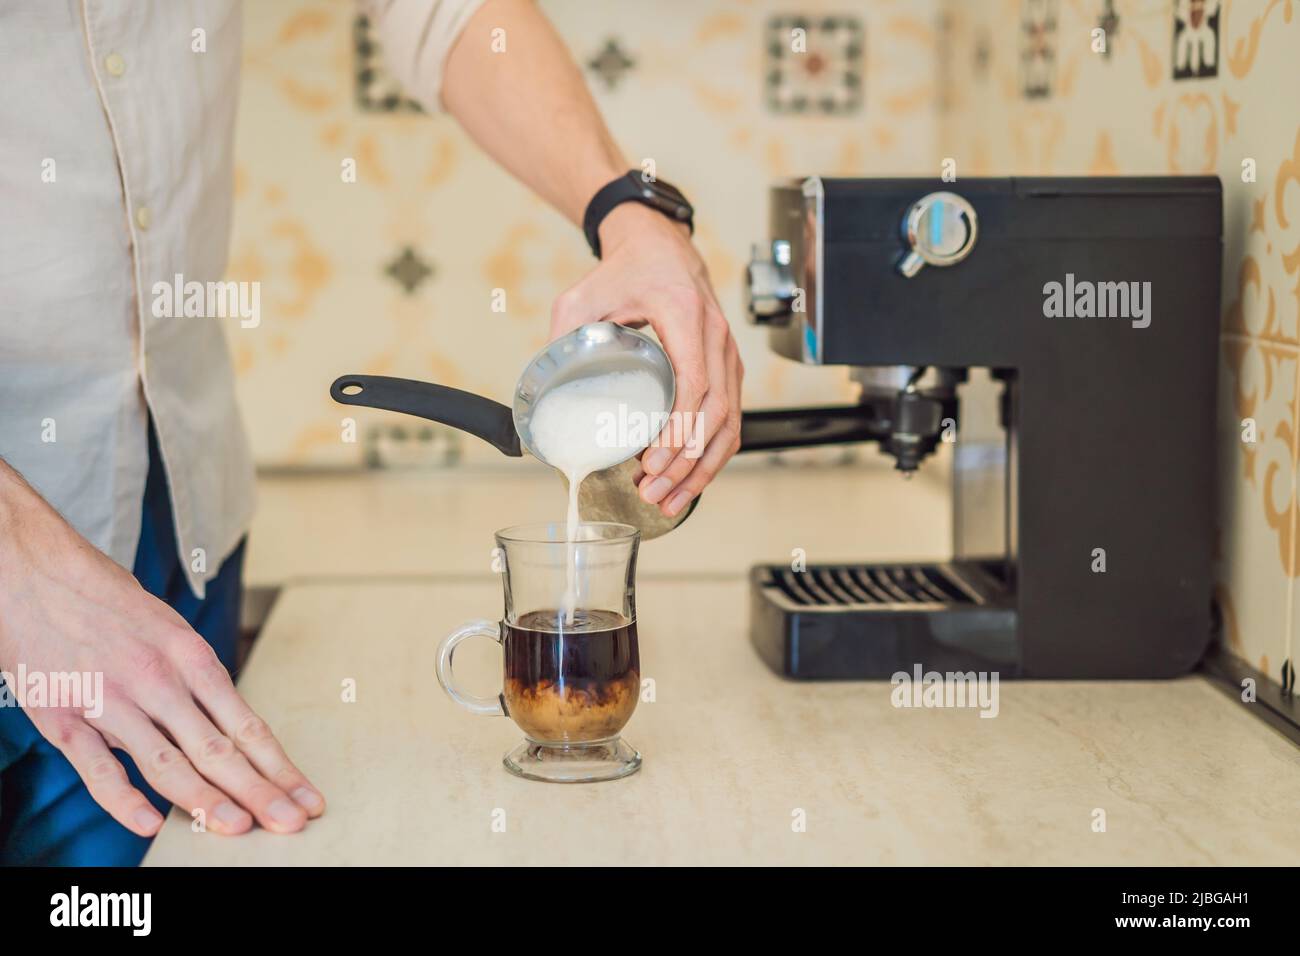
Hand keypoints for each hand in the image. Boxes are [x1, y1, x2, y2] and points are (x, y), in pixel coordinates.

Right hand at [0, 468, 323, 837]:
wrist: (35, 571)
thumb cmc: (108, 601)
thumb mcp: (168, 629)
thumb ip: (193, 681)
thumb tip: (225, 730)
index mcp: (190, 656)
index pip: (245, 724)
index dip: (278, 766)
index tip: (305, 796)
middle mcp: (157, 679)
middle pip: (218, 749)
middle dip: (260, 791)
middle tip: (291, 823)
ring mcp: (110, 700)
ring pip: (167, 763)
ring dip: (207, 801)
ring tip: (241, 829)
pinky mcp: (64, 716)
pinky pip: (97, 767)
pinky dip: (124, 800)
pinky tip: (151, 824)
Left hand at [550, 202, 744, 516]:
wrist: (661, 248)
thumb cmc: (626, 270)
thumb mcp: (583, 295)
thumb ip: (562, 334)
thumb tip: (541, 389)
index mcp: (686, 315)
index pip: (694, 380)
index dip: (678, 426)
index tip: (654, 458)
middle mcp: (717, 337)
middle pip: (715, 412)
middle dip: (685, 461)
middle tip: (653, 491)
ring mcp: (728, 355)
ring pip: (730, 423)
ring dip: (702, 469)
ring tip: (669, 500)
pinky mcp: (728, 370)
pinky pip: (730, 420)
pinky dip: (711, 456)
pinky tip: (688, 482)